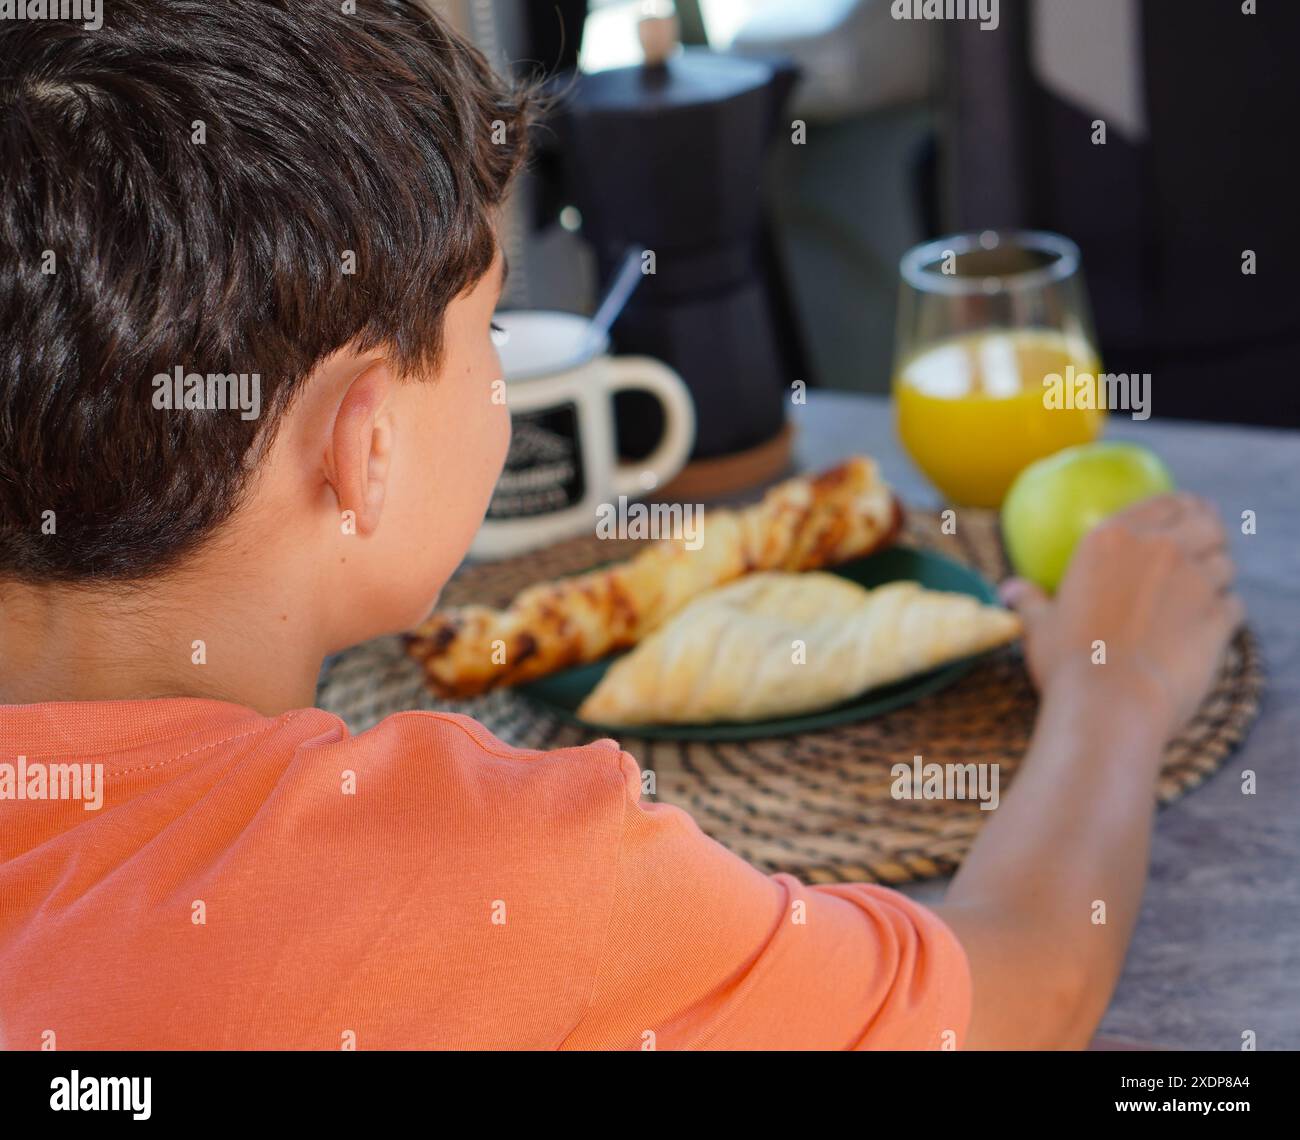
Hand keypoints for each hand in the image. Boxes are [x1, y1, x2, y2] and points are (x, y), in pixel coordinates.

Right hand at [1000, 493, 1243, 739]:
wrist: (1109, 704)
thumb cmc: (1066, 664)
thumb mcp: (1038, 627)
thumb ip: (1028, 601)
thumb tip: (1008, 591)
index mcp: (1112, 539)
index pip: (1163, 503)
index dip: (1180, 506)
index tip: (1184, 513)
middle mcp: (1160, 549)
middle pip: (1206, 523)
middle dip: (1210, 528)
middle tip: (1206, 540)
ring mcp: (1196, 582)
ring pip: (1225, 563)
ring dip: (1218, 573)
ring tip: (1207, 589)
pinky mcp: (1219, 618)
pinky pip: (1234, 605)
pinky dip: (1226, 612)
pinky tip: (1214, 625)